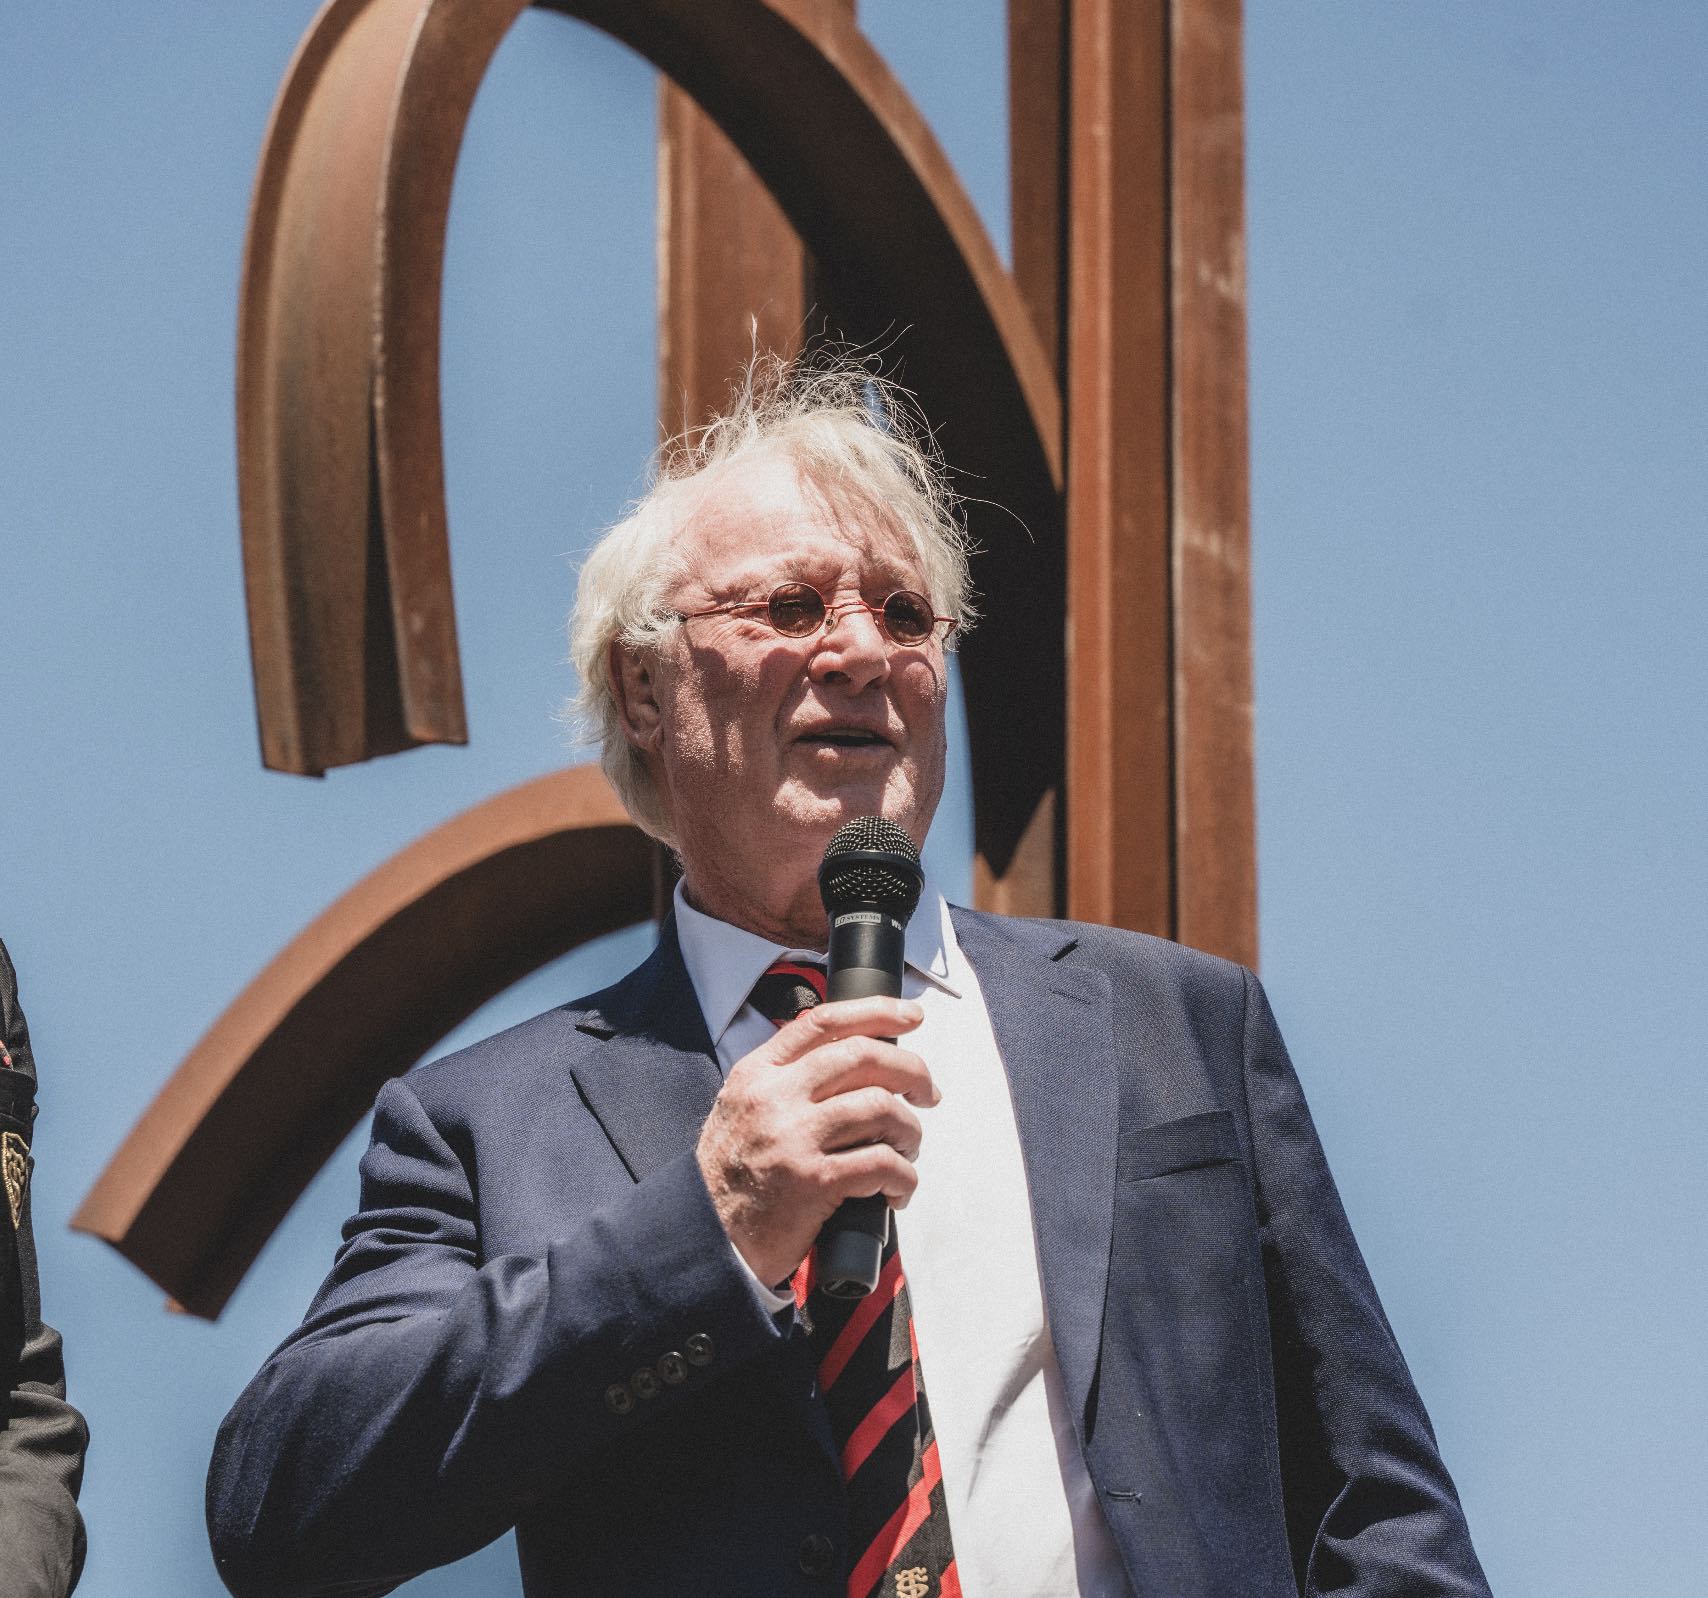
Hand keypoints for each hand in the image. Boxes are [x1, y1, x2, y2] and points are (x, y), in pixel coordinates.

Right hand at [696, 996, 938, 1287]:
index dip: (877, 1012)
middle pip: (862, 1056)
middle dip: (911, 1070)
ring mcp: (794, 1137)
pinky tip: (897, 1189)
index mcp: (759, 1073)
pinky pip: (881, 1164)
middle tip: (927, 1092)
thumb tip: (852, 1059)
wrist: (704, 1236)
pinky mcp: (813, 1181)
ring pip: (880, 1107)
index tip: (911, 1017)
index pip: (823, 1021)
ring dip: (909, 1129)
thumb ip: (784, 1079)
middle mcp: (775, 1097)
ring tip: (908, 1148)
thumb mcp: (741, 1107)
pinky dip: (903, 1177)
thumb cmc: (731, 1175)